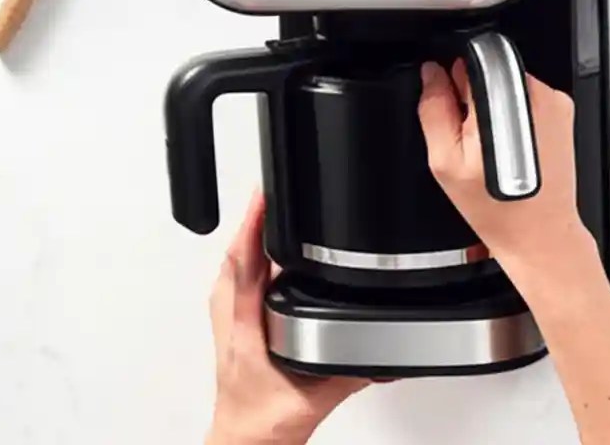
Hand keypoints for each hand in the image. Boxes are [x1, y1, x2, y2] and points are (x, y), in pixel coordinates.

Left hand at [206, 192, 368, 444]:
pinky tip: (266, 248)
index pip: (244, 266)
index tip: (264, 199)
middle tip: (270, 188)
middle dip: (253, 219)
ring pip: (234, 263)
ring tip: (267, 207)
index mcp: (245, 329)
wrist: (246, 439)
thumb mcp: (314, 398)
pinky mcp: (233, 319)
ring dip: (249, 235)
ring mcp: (228, 317)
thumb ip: (350, 375)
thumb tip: (382, 357)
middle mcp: (231, 317)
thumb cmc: (263, 420)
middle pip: (236, 254)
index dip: (253, 228)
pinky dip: (249, 255)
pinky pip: (237, 276)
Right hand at [417, 60, 595, 278]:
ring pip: (507, 83)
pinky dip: (515, 116)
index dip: (451, 85)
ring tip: (494, 148)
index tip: (453, 112)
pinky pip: (527, 98)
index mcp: (502, 101)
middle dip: (474, 97)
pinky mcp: (563, 111)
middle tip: (473, 139)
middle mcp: (534, 94)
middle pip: (489, 70)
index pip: (466, 61)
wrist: (541, 233)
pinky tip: (512, 148)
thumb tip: (431, 74)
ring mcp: (553, 102)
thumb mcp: (445, 161)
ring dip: (495, 107)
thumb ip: (434, 109)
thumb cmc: (498, 209)